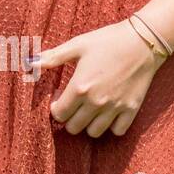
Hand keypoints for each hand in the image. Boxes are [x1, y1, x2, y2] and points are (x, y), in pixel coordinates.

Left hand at [32, 20, 166, 137]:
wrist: (142, 42)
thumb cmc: (107, 40)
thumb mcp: (77, 45)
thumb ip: (53, 57)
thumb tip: (30, 62)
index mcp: (80, 87)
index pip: (59, 114)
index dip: (55, 108)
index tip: (59, 99)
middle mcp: (96, 102)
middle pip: (74, 127)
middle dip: (69, 118)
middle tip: (73, 105)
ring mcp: (115, 107)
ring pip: (94, 132)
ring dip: (88, 124)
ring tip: (88, 110)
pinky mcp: (132, 109)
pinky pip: (117, 131)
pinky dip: (111, 126)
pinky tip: (108, 113)